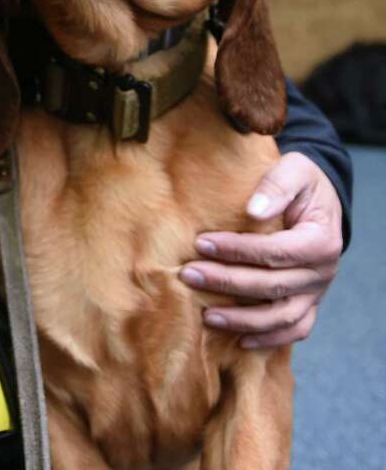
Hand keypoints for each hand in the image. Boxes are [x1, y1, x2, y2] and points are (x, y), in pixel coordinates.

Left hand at [178, 152, 342, 347]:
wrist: (319, 199)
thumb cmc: (301, 182)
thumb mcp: (294, 171)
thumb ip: (276, 187)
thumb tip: (254, 210)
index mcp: (321, 240)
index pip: (275, 252)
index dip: (237, 250)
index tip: (201, 243)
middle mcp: (322, 272)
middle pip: (273, 286)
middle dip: (227, 282)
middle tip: (189, 274)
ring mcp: (316, 292)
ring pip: (282, 316)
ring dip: (243, 320)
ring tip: (206, 316)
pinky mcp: (308, 303)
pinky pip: (294, 329)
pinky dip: (269, 339)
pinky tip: (239, 341)